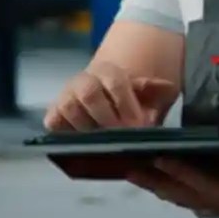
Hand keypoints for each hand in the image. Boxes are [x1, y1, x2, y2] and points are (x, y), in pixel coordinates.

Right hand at [43, 61, 178, 130]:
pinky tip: (82, 145)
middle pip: (88, 92)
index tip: (140, 125)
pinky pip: (52, 123)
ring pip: (67, 107)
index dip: (127, 104)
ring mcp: (66, 98)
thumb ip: (157, 92)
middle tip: (120, 135)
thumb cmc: (129, 101)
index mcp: (108, 72)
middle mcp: (83, 81)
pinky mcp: (54, 116)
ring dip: (86, 127)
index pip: (115, 82)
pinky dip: (63, 133)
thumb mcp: (149, 96)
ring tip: (102, 143)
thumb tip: (165, 86)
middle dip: (106, 116)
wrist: (105, 102)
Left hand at [127, 135, 218, 217]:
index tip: (157, 158)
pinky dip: (177, 192)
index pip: (204, 184)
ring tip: (136, 175)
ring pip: (187, 200)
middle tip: (128, 168)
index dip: (180, 172)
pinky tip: (164, 184)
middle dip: (157, 182)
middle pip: (185, 195)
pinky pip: (196, 201)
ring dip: (161, 188)